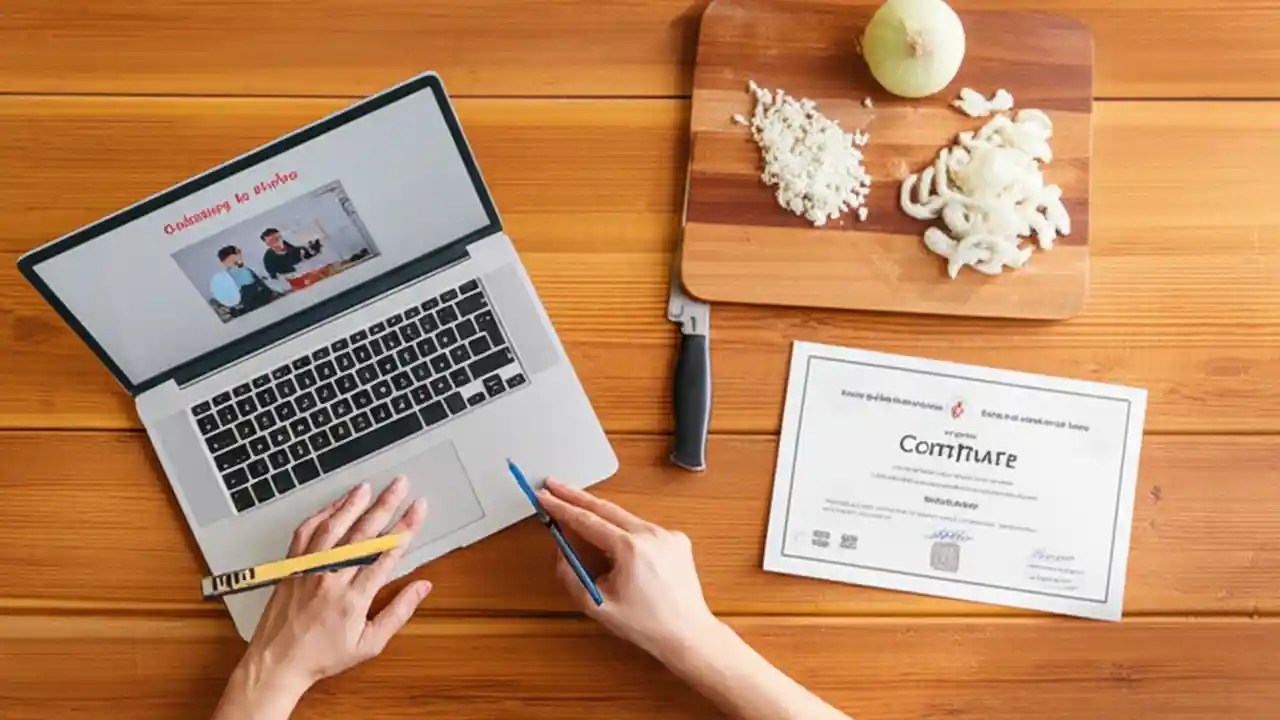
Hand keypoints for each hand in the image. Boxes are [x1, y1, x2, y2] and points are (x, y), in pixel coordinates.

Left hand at [219, 478, 430, 715]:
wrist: (277, 662)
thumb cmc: (323, 656)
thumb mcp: (370, 644)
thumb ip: (399, 612)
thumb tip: (422, 587)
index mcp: (354, 598)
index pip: (386, 553)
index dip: (406, 527)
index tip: (418, 508)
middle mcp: (331, 578)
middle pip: (363, 533)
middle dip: (386, 505)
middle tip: (400, 485)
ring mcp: (308, 570)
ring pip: (334, 528)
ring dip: (353, 504)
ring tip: (369, 486)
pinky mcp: (292, 566)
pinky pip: (306, 533)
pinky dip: (321, 515)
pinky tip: (335, 505)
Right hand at [537, 479, 719, 660]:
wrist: (686, 633)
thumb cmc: (646, 624)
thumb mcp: (597, 605)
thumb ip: (572, 576)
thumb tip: (561, 551)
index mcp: (630, 549)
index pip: (587, 520)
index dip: (561, 507)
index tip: (544, 496)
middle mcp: (651, 534)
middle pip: (605, 507)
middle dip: (576, 496)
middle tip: (554, 486)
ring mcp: (667, 534)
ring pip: (624, 517)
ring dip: (600, 514)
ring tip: (576, 512)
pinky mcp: (676, 538)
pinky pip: (642, 528)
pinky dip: (624, 530)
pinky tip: (614, 542)